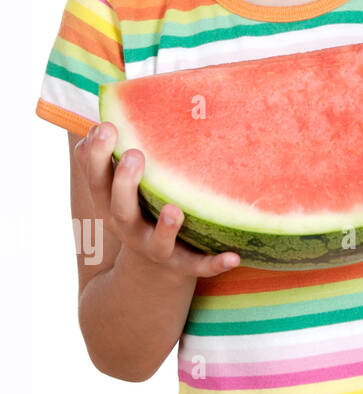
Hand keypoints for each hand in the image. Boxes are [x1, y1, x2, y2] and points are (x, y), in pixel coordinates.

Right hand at [74, 122, 240, 281]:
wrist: (151, 269)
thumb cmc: (139, 210)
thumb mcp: (120, 189)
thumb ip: (109, 161)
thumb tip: (98, 124)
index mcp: (113, 206)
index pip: (97, 181)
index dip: (96, 157)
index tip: (105, 127)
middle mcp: (130, 228)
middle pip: (121, 208)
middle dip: (125, 183)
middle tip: (134, 154)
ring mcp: (156, 249)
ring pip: (157, 240)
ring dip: (166, 226)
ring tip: (175, 209)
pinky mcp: (184, 265)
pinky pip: (199, 266)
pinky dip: (214, 263)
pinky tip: (234, 256)